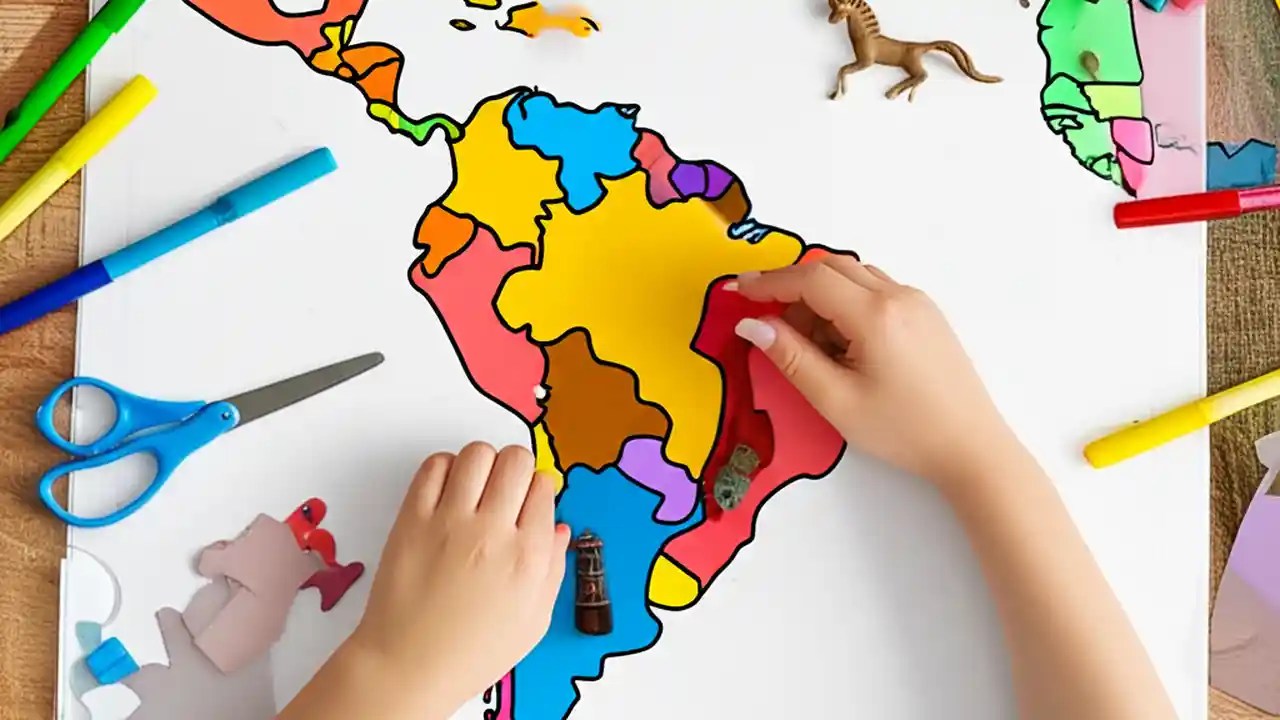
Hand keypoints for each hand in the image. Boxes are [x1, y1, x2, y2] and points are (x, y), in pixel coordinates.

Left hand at [349, 443, 569, 716]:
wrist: (409, 664)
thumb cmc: (471, 651)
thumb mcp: (533, 621)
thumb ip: (553, 570)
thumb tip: (558, 529)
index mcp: (528, 557)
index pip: (543, 488)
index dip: (538, 490)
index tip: (529, 500)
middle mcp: (493, 532)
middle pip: (516, 460)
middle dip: (517, 467)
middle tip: (506, 487)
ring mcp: (450, 521)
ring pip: (477, 453)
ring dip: (482, 463)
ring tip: (475, 487)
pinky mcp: (413, 518)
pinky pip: (434, 466)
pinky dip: (445, 467)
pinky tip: (448, 490)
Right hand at [731, 255, 1015, 489]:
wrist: (971, 447)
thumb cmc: (904, 431)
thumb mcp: (836, 400)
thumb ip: (791, 358)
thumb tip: (752, 325)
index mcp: (876, 315)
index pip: (810, 278)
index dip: (768, 281)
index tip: (737, 291)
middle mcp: (899, 296)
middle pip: (831, 268)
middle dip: (791, 288)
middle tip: (766, 322)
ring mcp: (917, 302)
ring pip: (853, 277)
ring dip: (820, 297)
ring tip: (807, 345)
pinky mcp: (926, 315)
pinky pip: (874, 291)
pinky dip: (846, 305)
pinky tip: (840, 345)